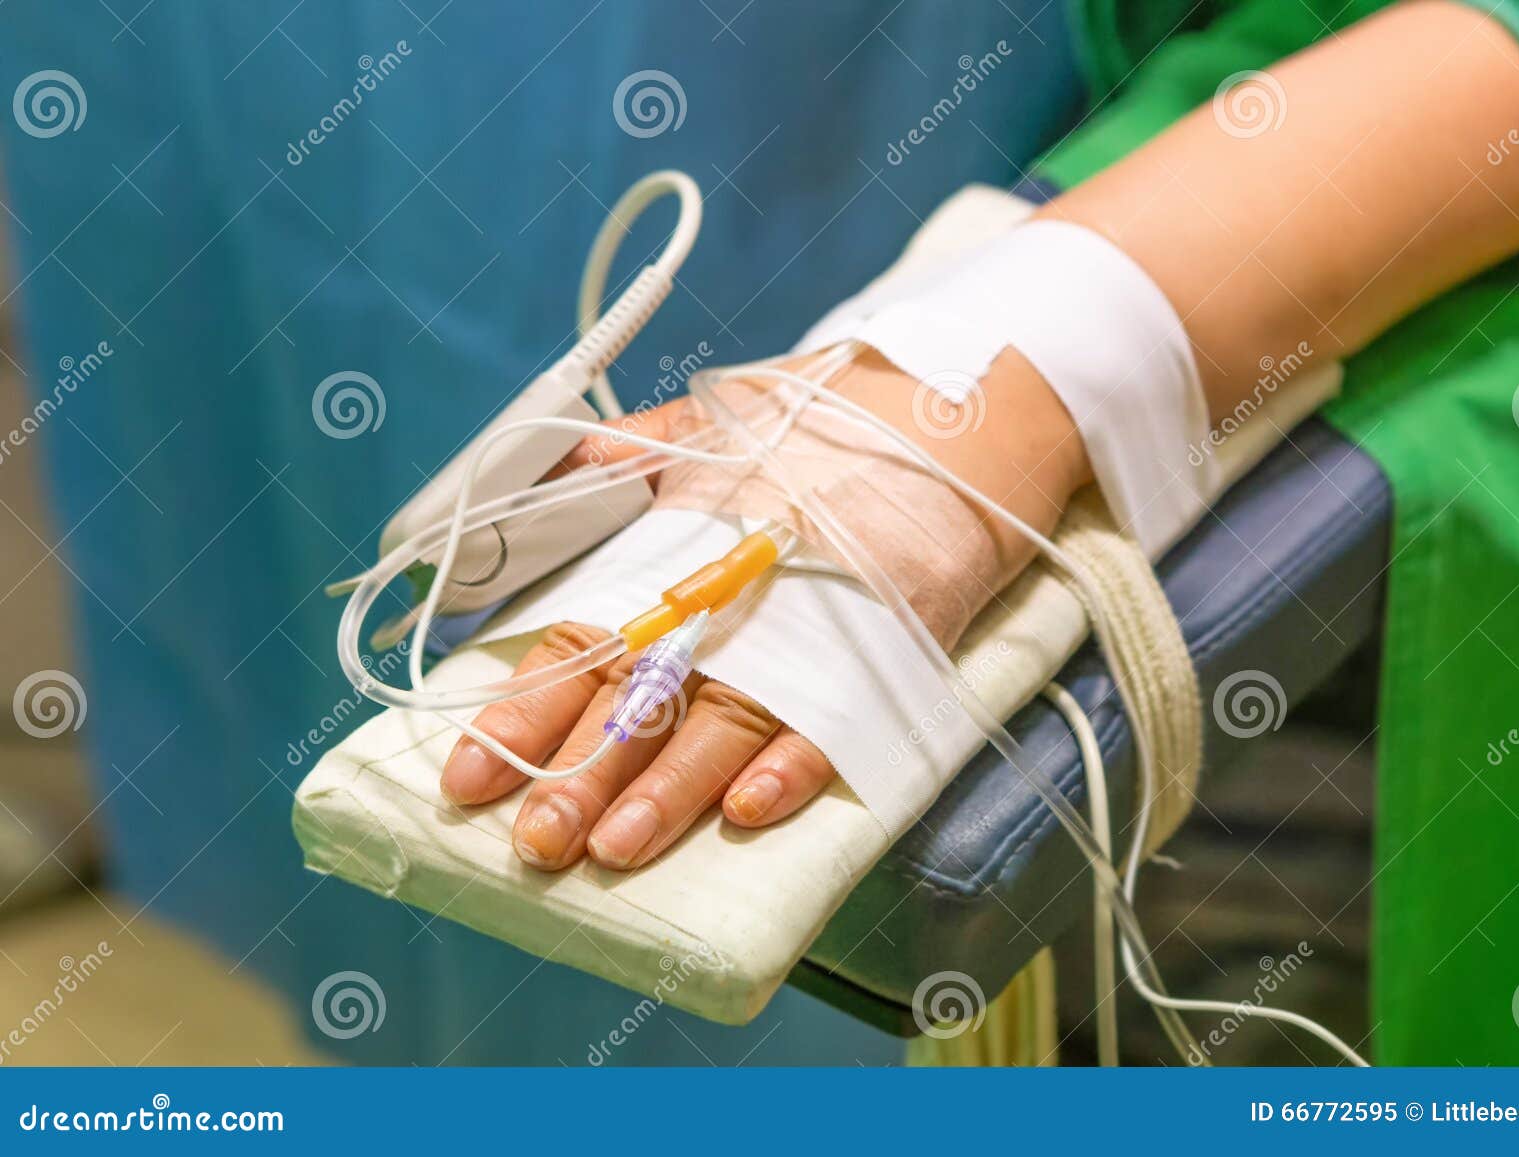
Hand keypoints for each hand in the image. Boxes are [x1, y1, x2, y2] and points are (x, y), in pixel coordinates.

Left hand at [440, 349, 1086, 869]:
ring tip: (617, 850)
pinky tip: (747, 816)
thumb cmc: (827, 417)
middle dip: (581, 771)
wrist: (963, 411)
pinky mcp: (889, 645)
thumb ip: (621, 455)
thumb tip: (542, 478)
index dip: (525, 705)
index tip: (467, 771)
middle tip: (533, 840)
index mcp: (680, 538)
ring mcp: (814, 620)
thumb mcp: (709, 417)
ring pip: (727, 717)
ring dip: (670, 790)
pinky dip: (794, 769)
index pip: (584, 631)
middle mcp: (734, 587)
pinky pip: (836, 718)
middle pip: (645, 691)